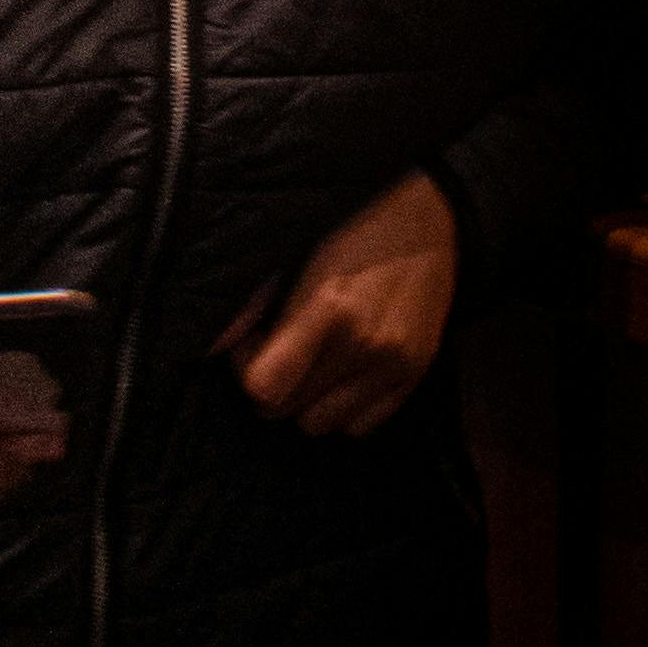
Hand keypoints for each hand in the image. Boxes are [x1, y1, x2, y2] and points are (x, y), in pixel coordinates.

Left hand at [223, 169, 457, 437]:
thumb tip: (218, 341)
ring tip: (309, 359)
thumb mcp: (298, 250)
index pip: (266, 386)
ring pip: (321, 424)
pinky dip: (342, 407)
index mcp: (329, 309)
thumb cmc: (354, 228)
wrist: (429, 220)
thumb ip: (257, 299)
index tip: (249, 342)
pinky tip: (339, 369)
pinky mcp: (415, 376)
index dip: (245, 368)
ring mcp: (393, 366)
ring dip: (306, 399)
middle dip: (272, 381)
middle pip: (288, 408)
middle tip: (276, 347)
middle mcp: (364, 346)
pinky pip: (360, 426)